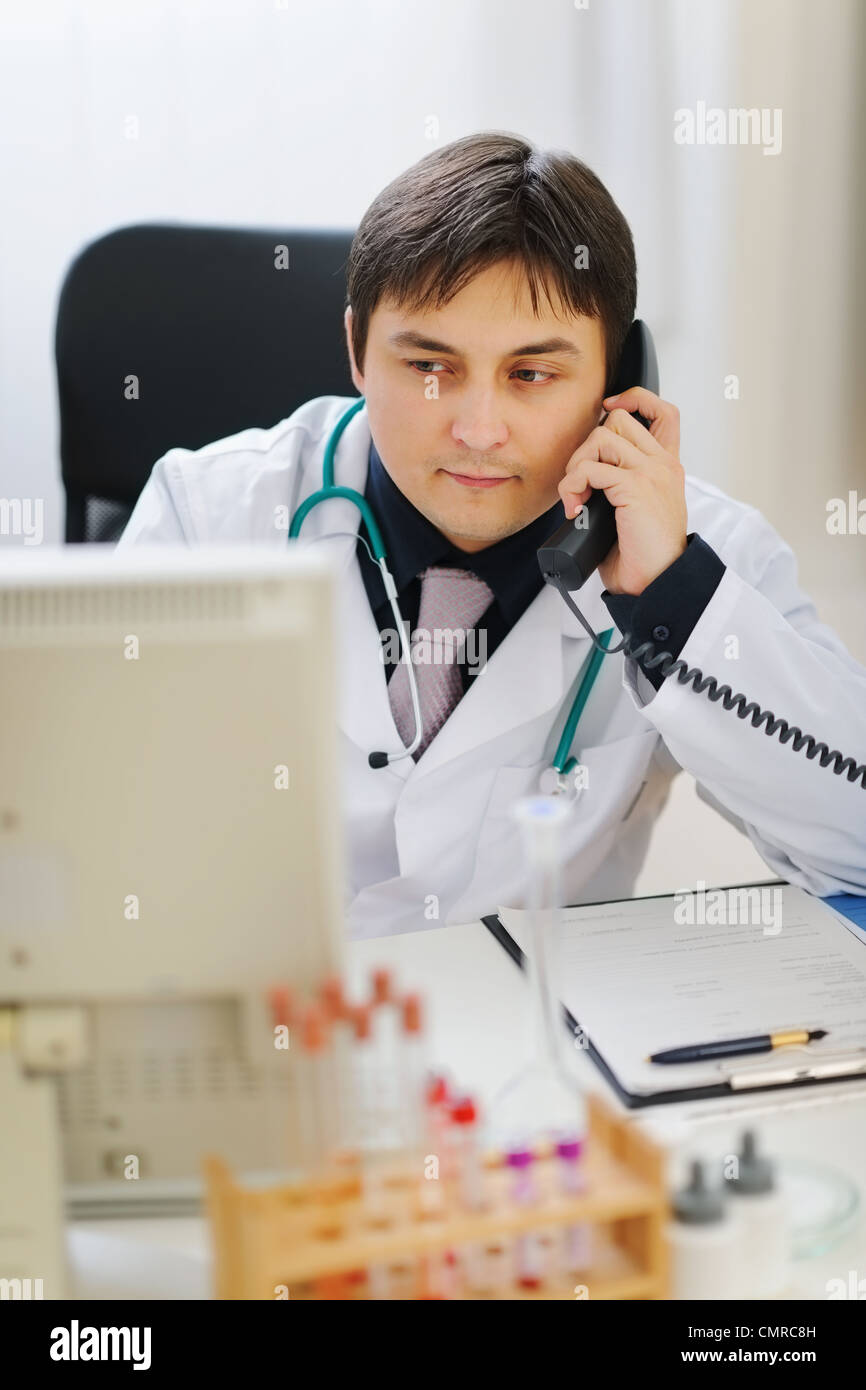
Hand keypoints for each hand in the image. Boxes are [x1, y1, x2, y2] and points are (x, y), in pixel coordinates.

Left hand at [558, 388, 687, 595]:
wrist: (656, 583)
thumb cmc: (641, 555)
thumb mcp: (633, 511)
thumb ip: (619, 484)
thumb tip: (582, 474)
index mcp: (666, 468)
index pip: (662, 412)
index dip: (634, 400)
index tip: (609, 410)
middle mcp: (663, 465)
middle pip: (617, 420)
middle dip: (587, 446)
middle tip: (581, 481)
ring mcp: (652, 473)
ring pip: (600, 438)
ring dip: (576, 467)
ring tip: (576, 497)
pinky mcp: (636, 487)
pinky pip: (590, 469)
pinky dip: (572, 486)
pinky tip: (574, 509)